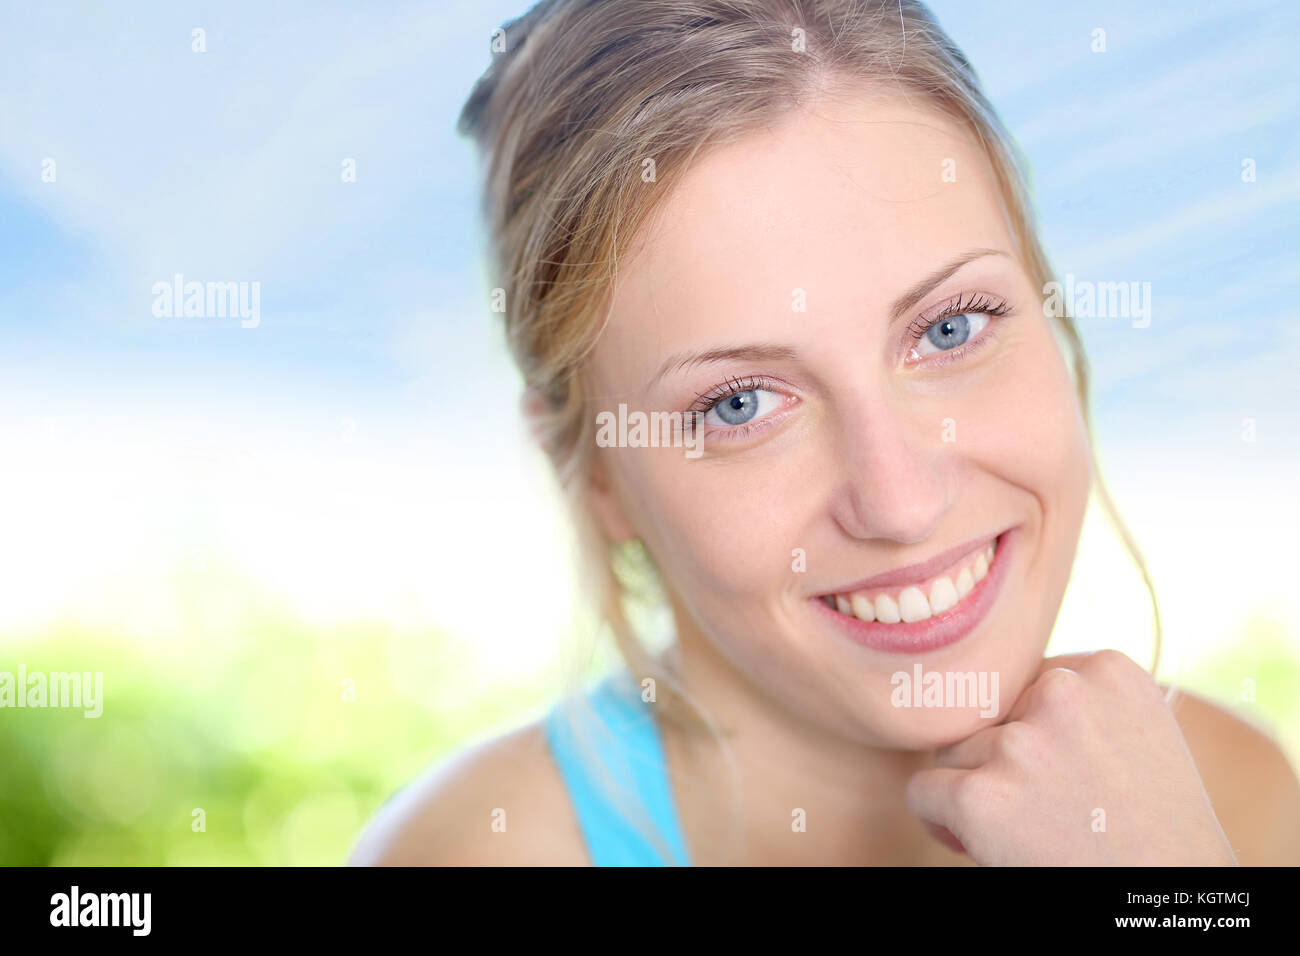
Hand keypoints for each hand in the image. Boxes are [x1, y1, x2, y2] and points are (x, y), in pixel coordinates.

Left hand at [905, 649, 1237, 864]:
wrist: (1167, 899)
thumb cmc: (1153, 833)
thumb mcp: (1136, 738)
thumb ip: (1076, 702)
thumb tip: (988, 685)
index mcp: (1108, 670)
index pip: (1023, 681)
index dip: (1029, 730)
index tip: (1062, 772)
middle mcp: (1062, 694)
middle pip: (984, 712)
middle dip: (998, 758)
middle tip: (1045, 806)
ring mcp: (1019, 744)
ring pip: (952, 751)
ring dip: (976, 789)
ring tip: (1029, 827)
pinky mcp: (980, 795)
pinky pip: (922, 792)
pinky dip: (939, 821)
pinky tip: (983, 843)